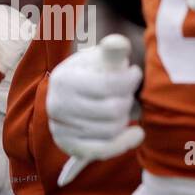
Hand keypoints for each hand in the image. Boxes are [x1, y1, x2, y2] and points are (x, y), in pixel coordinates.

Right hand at [46, 37, 143, 163]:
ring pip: (111, 130)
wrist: (74, 91)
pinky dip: (124, 143)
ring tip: (123, 106)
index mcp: (65, 79)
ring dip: (126, 117)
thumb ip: (113, 51)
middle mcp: (57, 105)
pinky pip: (102, 151)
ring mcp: (61, 128)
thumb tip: (117, 43)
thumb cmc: (96, 70)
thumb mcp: (102, 56)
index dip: (130, 79)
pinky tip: (136, 133)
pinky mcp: (69, 146)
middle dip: (128, 99)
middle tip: (128, 92)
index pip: (109, 85)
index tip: (133, 73)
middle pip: (113, 109)